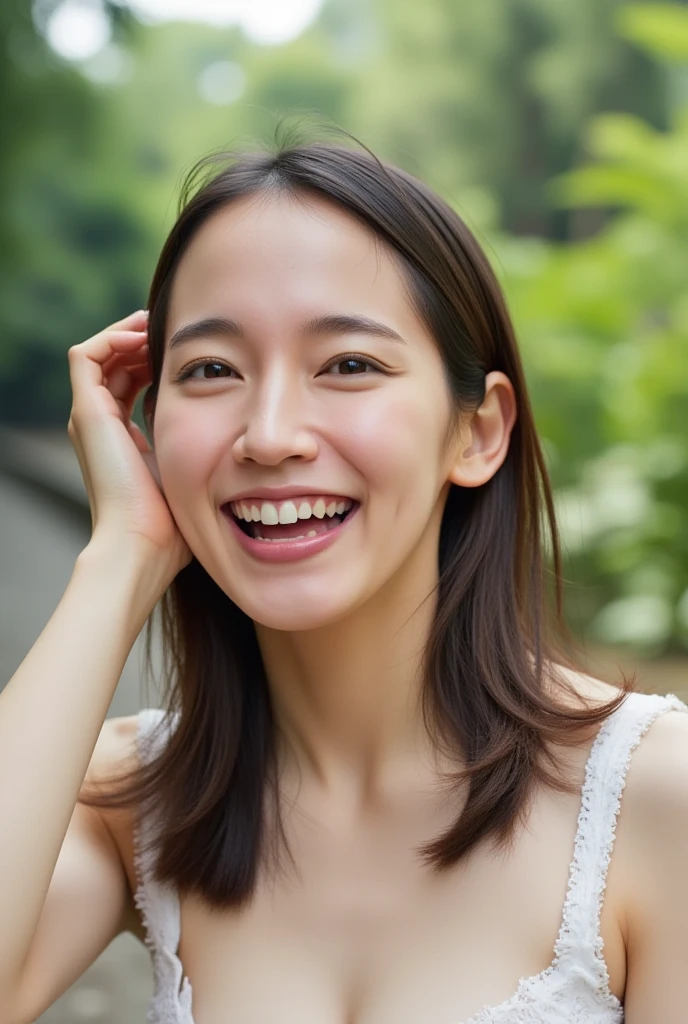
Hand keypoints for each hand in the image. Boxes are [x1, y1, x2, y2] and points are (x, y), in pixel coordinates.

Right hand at [67, 309, 190, 582]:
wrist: (141, 543)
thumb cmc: (173, 525)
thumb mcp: (195, 476)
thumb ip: (205, 455)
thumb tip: (247, 449)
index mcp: (122, 441)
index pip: (132, 385)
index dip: (156, 362)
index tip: (189, 354)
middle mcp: (100, 426)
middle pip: (116, 365)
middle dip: (145, 343)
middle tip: (176, 334)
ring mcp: (89, 418)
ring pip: (100, 355)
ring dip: (130, 334)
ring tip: (160, 326)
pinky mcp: (86, 413)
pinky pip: (85, 356)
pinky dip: (113, 338)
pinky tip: (146, 337)